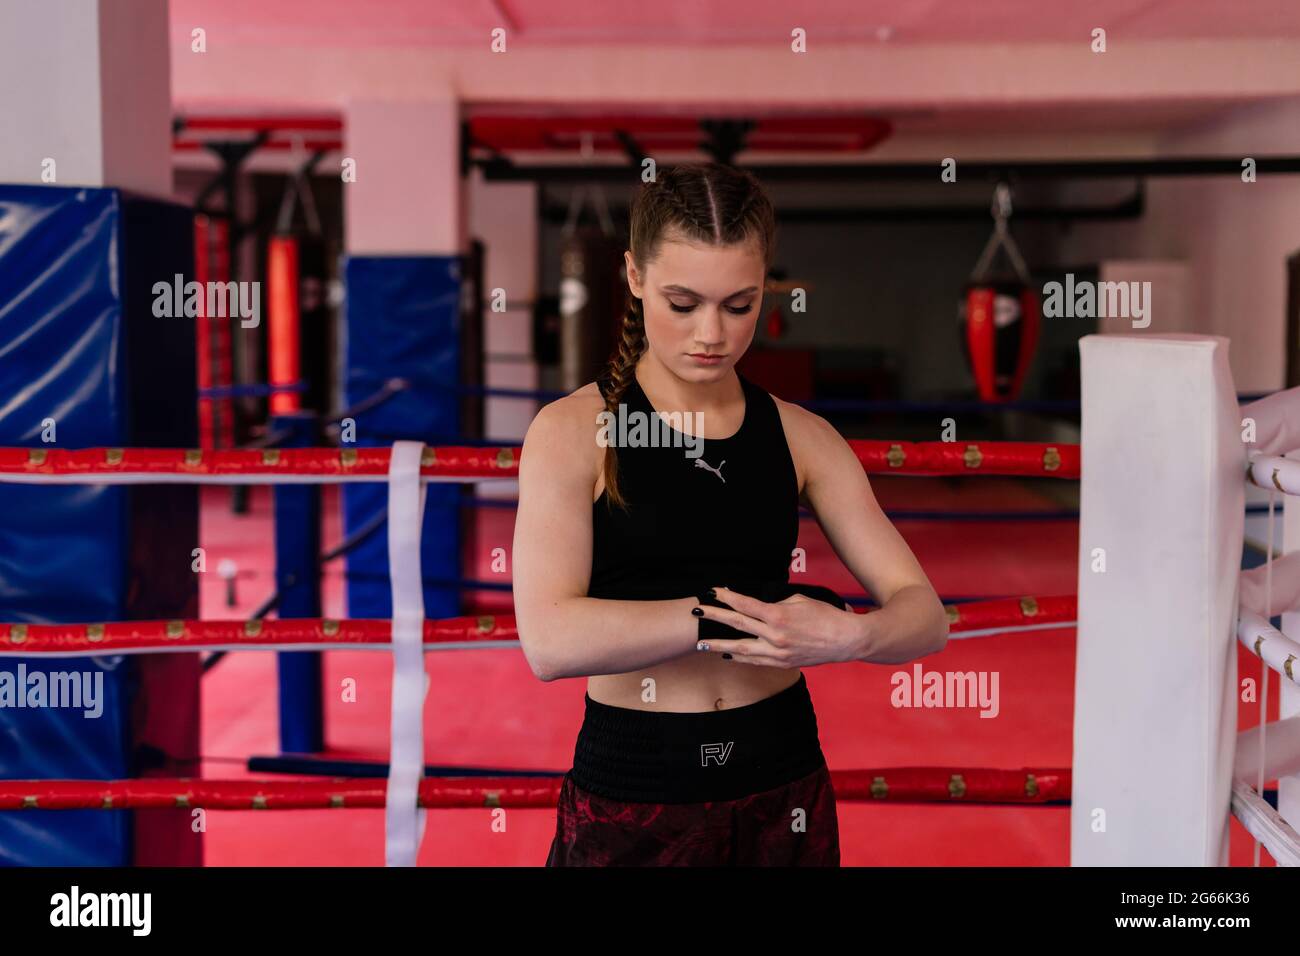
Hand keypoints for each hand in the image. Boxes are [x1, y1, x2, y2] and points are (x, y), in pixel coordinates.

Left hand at [693, 585, 866, 666]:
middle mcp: (774, 636)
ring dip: (719, 645)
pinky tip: (727, 654)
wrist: (846, 640)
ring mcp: (777, 653)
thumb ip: (776, 605)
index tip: (712, 592)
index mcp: (778, 616)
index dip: (726, 597)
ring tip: (702, 643)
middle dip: (714, 617)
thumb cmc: (826, 616)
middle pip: (737, 625)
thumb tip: (760, 609)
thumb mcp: (800, 601)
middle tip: (696, 611)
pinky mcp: (782, 663)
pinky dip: (739, 657)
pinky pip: (755, 660)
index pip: (745, 605)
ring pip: (741, 649)